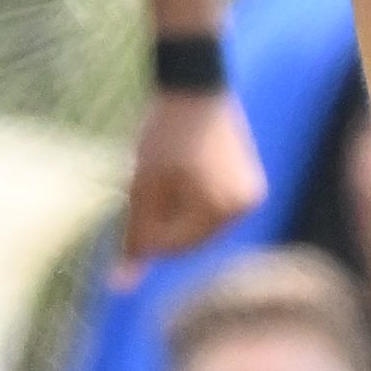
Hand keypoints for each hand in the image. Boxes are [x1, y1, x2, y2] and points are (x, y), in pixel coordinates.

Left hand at [120, 80, 268, 265]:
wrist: (193, 81)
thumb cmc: (163, 133)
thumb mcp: (141, 186)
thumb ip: (133, 236)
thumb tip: (119, 288)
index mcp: (223, 209)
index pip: (173, 245)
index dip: (143, 228)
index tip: (132, 195)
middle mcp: (245, 206)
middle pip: (188, 237)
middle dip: (162, 218)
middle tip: (147, 180)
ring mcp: (250, 193)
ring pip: (198, 223)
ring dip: (175, 209)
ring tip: (165, 171)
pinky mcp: (248, 180)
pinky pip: (211, 205)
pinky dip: (190, 197)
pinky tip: (180, 168)